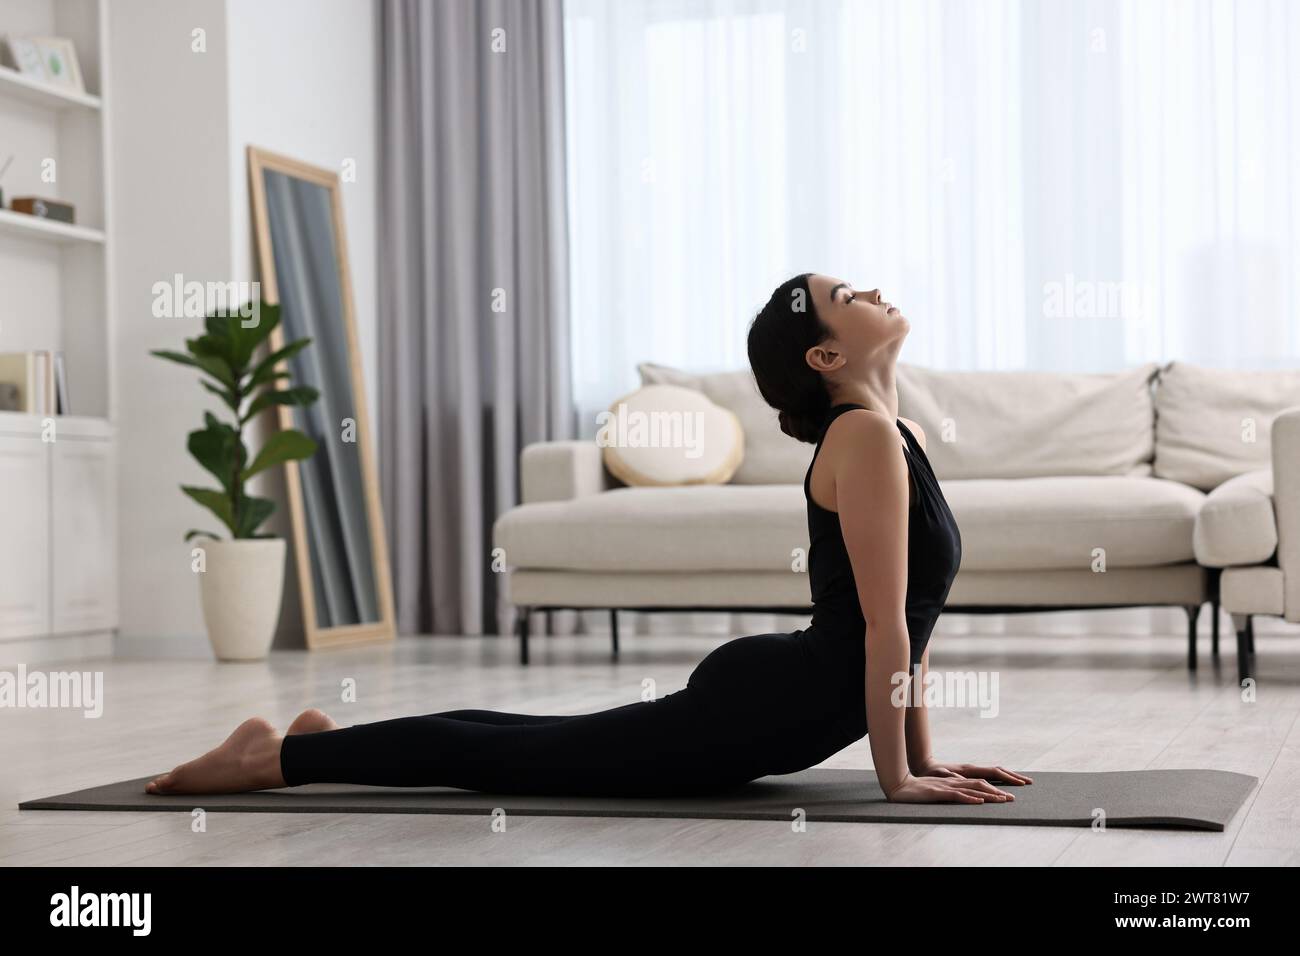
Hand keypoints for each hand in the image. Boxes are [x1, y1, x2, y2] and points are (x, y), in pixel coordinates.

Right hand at [884, 772, 1015, 804]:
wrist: (898, 786)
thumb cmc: (917, 790)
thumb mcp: (938, 791)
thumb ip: (951, 791)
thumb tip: (967, 795)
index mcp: (954, 781)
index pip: (978, 782)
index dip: (994, 787)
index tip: (1008, 795)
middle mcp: (953, 781)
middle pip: (980, 784)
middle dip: (998, 790)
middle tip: (1012, 799)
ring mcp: (946, 786)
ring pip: (972, 789)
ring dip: (989, 794)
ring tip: (1003, 800)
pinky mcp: (938, 793)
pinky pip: (956, 795)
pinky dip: (969, 798)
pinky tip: (979, 801)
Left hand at [912, 758, 1032, 786]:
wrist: (924, 764)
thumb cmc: (931, 772)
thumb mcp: (938, 775)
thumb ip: (947, 776)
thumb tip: (957, 778)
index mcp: (970, 769)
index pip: (994, 772)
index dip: (1007, 777)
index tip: (1020, 784)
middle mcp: (974, 768)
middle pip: (999, 770)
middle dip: (1014, 776)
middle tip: (1030, 783)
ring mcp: (973, 769)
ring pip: (996, 771)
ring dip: (1009, 776)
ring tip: (1022, 782)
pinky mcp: (971, 773)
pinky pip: (990, 774)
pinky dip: (1001, 777)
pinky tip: (1005, 783)